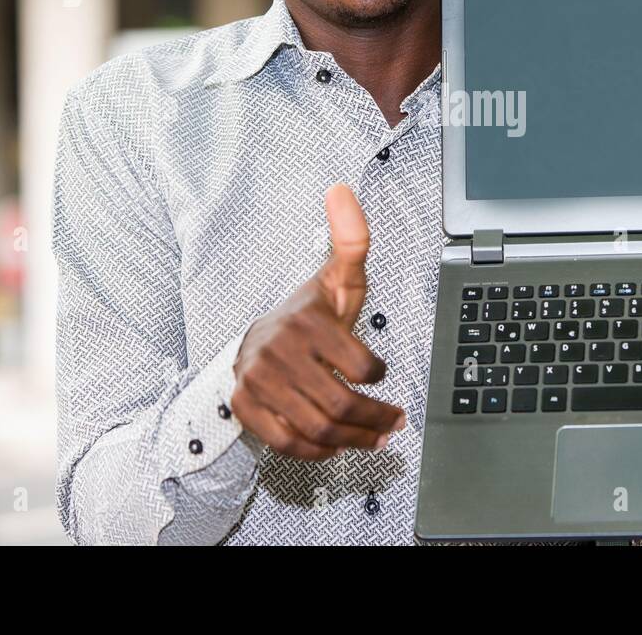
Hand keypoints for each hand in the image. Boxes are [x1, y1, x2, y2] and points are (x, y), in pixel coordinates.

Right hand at [230, 184, 405, 458]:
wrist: (256, 341)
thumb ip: (351, 240)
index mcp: (307, 321)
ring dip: (354, 441)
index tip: (380, 376)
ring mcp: (258, 383)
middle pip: (339, 405)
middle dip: (375, 421)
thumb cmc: (309, 316)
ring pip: (317, 430)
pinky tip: (335, 446)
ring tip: (376, 439)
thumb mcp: (337, 279)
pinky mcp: (246, 408)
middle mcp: (278, 353)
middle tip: (394, 424)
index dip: (377, 376)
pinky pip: (287, 444)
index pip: (359, 366)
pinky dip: (316, 452)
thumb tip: (342, 189)